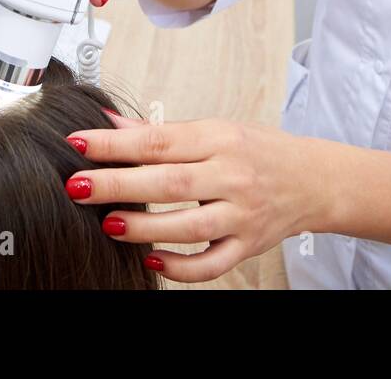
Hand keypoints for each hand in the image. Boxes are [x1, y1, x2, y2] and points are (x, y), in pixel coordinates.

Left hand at [63, 112, 324, 282]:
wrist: (313, 179)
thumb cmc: (257, 150)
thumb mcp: (214, 129)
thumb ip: (161, 132)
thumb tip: (109, 123)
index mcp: (220, 138)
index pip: (159, 140)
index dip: (116, 144)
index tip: (78, 143)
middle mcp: (232, 175)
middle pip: (169, 182)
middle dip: (118, 185)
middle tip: (77, 186)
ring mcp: (242, 214)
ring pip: (190, 226)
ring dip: (145, 228)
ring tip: (109, 225)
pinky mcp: (249, 245)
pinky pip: (212, 264)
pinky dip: (181, 267)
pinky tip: (151, 260)